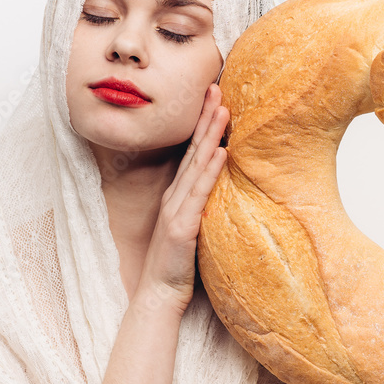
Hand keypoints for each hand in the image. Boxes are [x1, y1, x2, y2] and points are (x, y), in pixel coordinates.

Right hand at [139, 83, 229, 313]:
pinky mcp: (183, 226)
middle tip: (217, 89)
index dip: (202, 125)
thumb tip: (218, 190)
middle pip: (193, 150)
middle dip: (205, 118)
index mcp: (178, 196)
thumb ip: (201, 207)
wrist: (159, 294)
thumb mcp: (191, 228)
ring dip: (210, 135)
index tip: (214, 100)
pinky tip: (220, 152)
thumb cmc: (177, 264)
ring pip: (196, 165)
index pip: (192, 153)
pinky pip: (199, 194)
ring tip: (223, 110)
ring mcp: (177, 209)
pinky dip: (210, 171)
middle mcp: (175, 196)